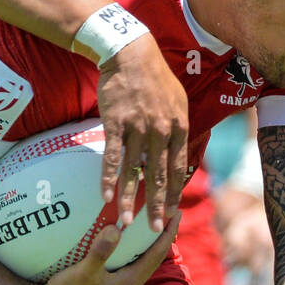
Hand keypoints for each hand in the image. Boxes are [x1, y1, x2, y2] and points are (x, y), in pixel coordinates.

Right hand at [35, 213, 180, 284]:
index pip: (155, 255)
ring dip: (146, 243)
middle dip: (161, 236)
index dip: (167, 233)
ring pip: (139, 262)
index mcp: (128, 284)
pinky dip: (130, 250)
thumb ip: (100, 252)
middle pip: (152, 258)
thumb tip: (116, 228)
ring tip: (149, 224)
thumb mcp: (83, 272)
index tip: (175, 213)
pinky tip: (122, 240)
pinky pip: (126, 265)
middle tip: (166, 213)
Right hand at [96, 34, 188, 230]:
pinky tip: (105, 196)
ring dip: (130, 199)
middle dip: (156, 206)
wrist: (130, 54)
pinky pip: (112, 156)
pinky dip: (108, 178)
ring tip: (126, 222)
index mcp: (179, 127)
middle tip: (154, 230)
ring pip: (134, 171)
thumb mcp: (178, 102)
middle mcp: (161, 131)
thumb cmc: (154, 78)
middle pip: (159, 176)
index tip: (171, 214)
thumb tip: (178, 155)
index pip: (178, 168)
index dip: (174, 193)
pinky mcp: (116, 123)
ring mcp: (138, 127)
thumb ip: (178, 129)